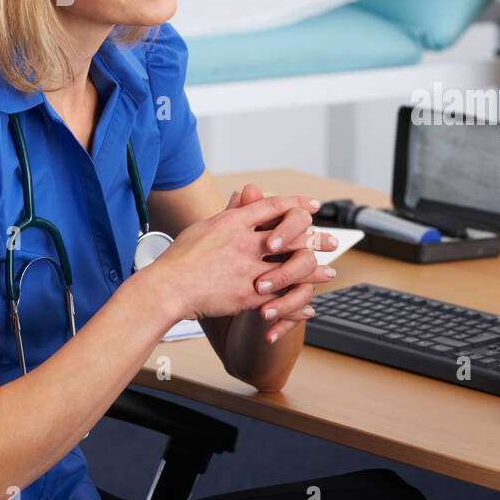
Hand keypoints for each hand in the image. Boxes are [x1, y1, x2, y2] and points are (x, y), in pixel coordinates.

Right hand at [142, 186, 336, 325]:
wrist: (166, 289)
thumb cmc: (180, 258)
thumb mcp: (205, 226)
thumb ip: (230, 212)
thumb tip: (245, 194)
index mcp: (233, 222)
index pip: (274, 206)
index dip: (298, 204)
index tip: (314, 206)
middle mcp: (244, 243)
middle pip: (292, 235)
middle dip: (316, 239)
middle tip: (333, 241)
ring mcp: (248, 269)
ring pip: (293, 266)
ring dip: (315, 270)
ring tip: (329, 272)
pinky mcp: (248, 295)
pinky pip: (281, 297)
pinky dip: (297, 303)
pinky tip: (308, 305)